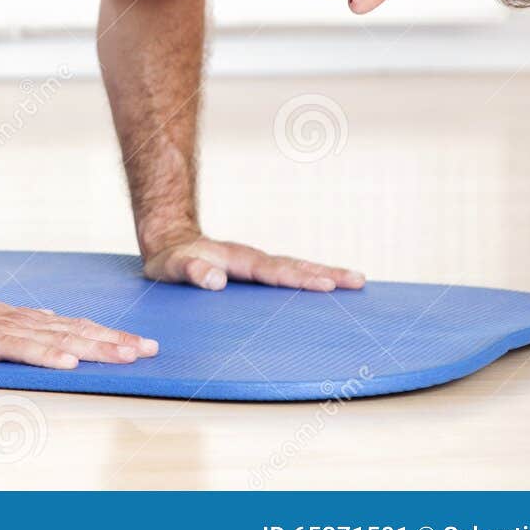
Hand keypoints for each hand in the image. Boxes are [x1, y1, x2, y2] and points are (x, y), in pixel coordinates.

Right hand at [0, 298, 157, 368]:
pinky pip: (21, 349)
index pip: (75, 327)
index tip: (140, 345)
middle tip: (147, 350)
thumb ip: (25, 326)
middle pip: (75, 331)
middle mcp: (21, 322)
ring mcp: (5, 329)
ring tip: (121, 356)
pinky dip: (46, 354)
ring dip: (91, 347)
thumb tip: (52, 320)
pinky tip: (68, 362)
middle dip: (113, 341)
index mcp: (27, 320)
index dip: (108, 335)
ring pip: (56, 338)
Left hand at [143, 234, 364, 292]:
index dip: (299, 278)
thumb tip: (216, 280)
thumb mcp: (173, 268)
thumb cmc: (172, 260)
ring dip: (326, 273)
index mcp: (238, 261)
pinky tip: (330, 285)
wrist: (170, 244)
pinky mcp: (257, 272)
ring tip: (357, 281)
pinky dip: (312, 277)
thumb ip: (192, 272)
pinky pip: (290, 274)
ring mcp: (257, 265)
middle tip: (358, 281)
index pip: (274, 272)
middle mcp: (253, 260)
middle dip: (327, 273)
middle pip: (295, 266)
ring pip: (297, 267)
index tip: (325, 284)